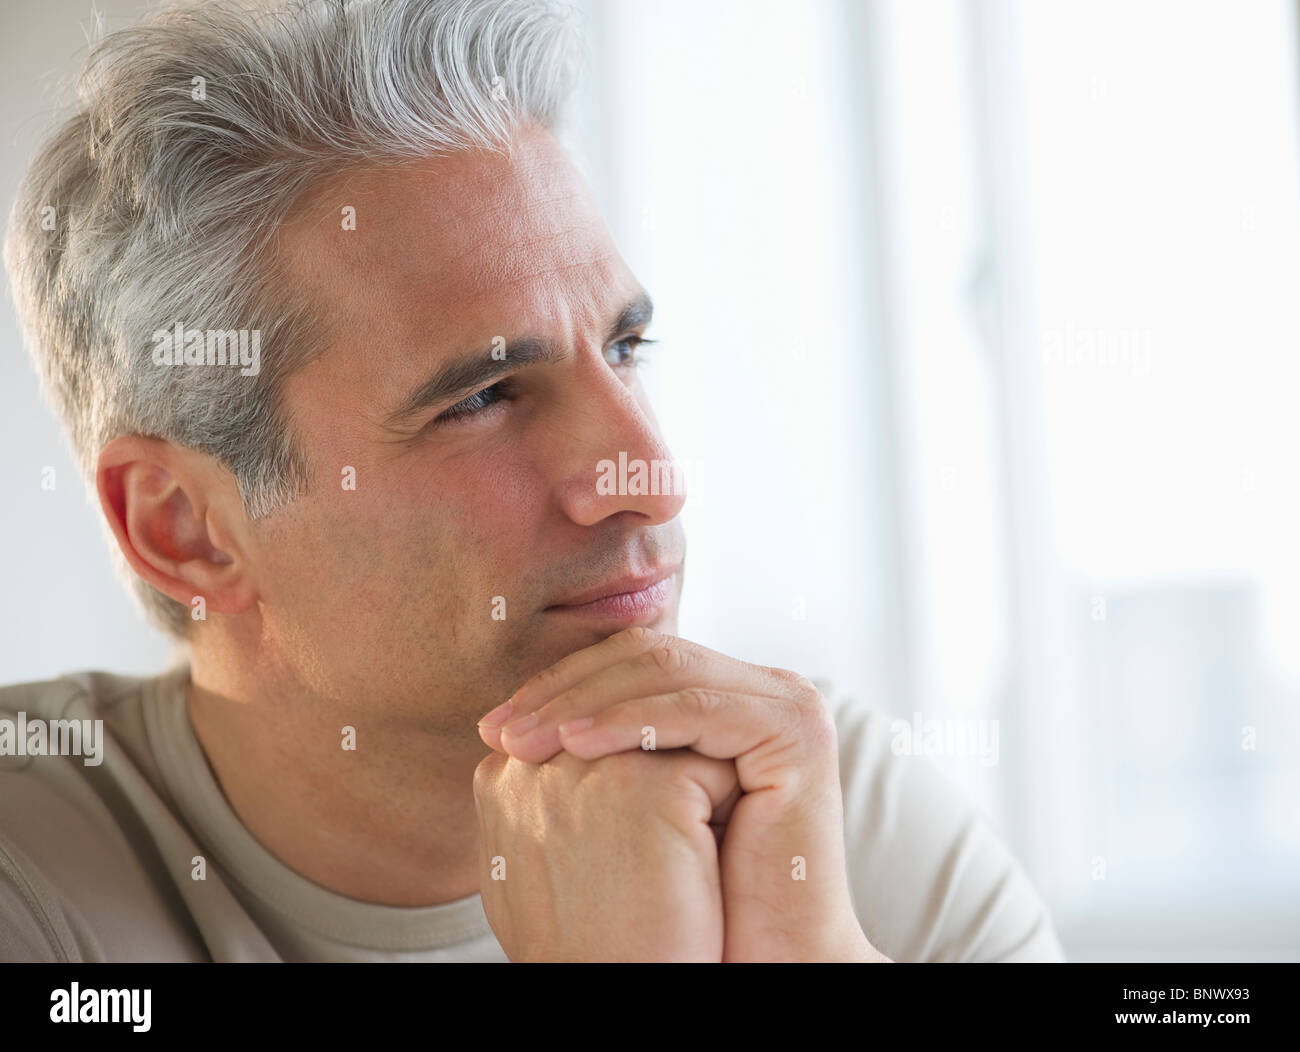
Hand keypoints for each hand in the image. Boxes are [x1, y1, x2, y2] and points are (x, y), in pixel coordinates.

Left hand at [478, 627, 889, 961]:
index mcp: (724, 694)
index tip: (491, 729)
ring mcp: (786, 701)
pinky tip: (578, 744)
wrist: (757, 956)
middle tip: (498, 731)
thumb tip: (495, 730)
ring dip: (585, 699)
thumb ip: (588, 754)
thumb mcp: (625, 808)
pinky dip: (633, 718)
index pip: (630, 663)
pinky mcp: (797, 728)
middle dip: (563, 689)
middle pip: (646, 657)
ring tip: (525, 740)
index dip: (558, 686)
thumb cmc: (689, 899)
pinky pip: (701, 707)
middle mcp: (759, 687)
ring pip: (668, 673)